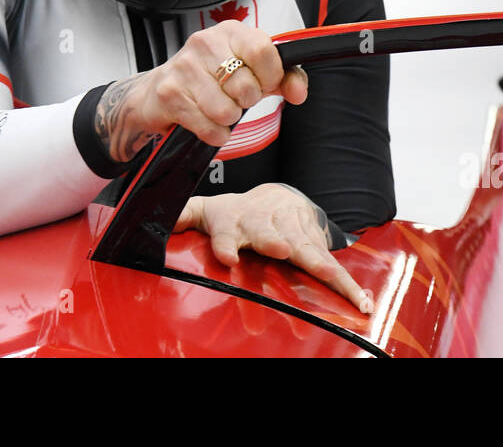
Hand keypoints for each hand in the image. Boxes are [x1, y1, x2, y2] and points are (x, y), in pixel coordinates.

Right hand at [94, 20, 308, 162]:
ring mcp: (184, 67)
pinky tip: (205, 121)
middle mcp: (205, 42)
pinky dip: (213, 133)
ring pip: (227, 111)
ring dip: (227, 119)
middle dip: (246, 103)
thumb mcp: (250, 71)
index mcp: (230, 32)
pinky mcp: (169, 93)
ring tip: (216, 108)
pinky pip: (208, 127)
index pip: (264, 50)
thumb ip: (283, 78)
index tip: (263, 84)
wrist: (158, 92)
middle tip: (233, 98)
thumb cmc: (210, 80)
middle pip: (247, 87)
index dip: (270, 76)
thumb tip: (298, 92)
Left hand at [174, 183, 372, 313]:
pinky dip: (348, 283)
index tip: (227, 256)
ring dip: (322, 266)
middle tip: (282, 251)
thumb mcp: (206, 212)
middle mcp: (264, 224)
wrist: (275, 198)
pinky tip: (362, 303)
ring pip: (307, 249)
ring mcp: (292, 231)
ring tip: (335, 284)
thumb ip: (181, 215)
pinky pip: (331, 263)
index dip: (225, 242)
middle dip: (276, 242)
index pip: (225, 230)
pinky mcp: (315, 241)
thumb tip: (140, 215)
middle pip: (270, 235)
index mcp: (232, 221)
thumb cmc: (235, 214)